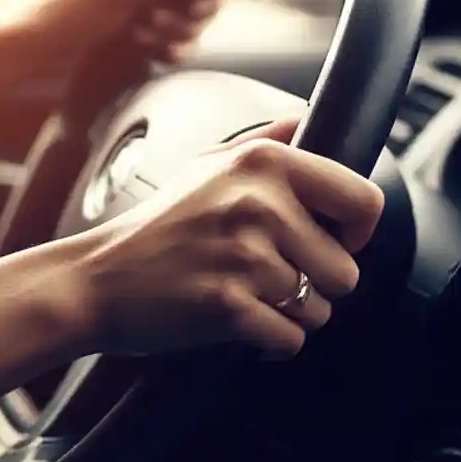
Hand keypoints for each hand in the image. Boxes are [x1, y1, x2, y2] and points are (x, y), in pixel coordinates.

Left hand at [15, 0, 261, 69]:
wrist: (30, 58)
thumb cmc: (63, 8)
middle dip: (199, 4)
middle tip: (166, 14)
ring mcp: (150, 2)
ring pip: (200, 15)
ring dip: (182, 30)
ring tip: (147, 34)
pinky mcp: (146, 37)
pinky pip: (182, 42)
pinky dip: (172, 49)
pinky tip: (149, 51)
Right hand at [70, 120, 383, 356]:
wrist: (95, 279)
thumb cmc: (154, 226)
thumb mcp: (208, 164)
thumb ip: (268, 140)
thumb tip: (311, 118)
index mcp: (264, 162)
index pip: (365, 201)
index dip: (356, 232)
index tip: (330, 241)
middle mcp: (259, 203)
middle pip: (346, 269)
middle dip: (316, 285)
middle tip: (269, 277)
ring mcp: (244, 256)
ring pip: (320, 310)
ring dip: (289, 314)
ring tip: (245, 295)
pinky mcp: (230, 306)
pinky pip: (290, 340)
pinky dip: (269, 343)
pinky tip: (237, 322)